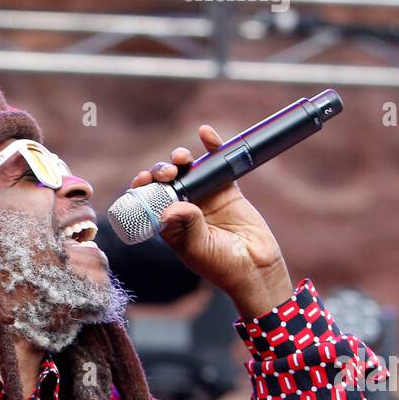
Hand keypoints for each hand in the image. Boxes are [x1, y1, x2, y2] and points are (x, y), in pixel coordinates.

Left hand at [133, 125, 292, 317]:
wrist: (255, 266)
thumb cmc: (221, 265)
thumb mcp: (197, 248)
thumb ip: (186, 225)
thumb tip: (169, 208)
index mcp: (170, 226)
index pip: (149, 202)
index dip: (143, 188)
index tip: (143, 180)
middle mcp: (184, 210)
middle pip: (166, 182)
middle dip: (161, 172)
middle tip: (168, 173)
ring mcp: (205, 197)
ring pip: (188, 170)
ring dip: (180, 159)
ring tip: (182, 159)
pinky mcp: (226, 189)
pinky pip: (217, 164)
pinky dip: (212, 146)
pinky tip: (205, 133)